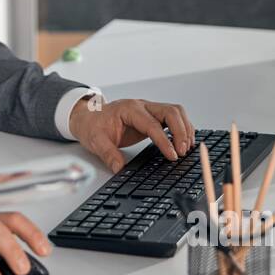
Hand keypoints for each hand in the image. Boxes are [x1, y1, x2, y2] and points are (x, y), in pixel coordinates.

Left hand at [68, 96, 193, 171]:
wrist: (89, 117)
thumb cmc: (93, 125)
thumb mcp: (95, 141)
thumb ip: (108, 154)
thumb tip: (119, 168)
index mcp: (129, 109)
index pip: (153, 124)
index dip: (165, 140)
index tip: (172, 155)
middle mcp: (142, 106)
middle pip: (171, 111)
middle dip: (181, 131)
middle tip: (182, 151)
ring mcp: (148, 110)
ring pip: (175, 112)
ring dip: (184, 128)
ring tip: (186, 148)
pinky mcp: (152, 117)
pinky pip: (173, 118)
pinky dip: (181, 128)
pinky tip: (183, 142)